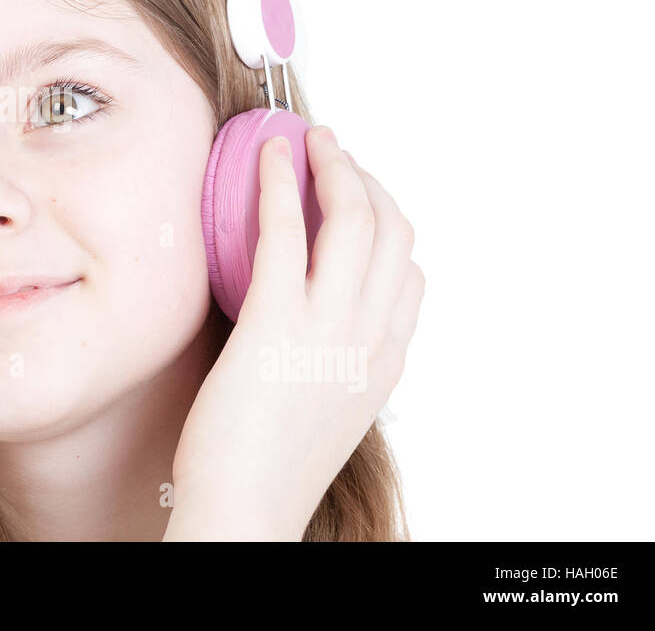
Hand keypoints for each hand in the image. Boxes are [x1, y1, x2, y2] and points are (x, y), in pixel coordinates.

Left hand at [166, 126, 422, 539]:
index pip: (410, 274)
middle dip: (367, 180)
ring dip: (333, 165)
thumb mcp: (326, 411)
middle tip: (334, 154)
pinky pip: (286, 231)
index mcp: (385, 361)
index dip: (387, 222)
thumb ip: (336, 364)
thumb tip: (314, 327)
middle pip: (393, 232)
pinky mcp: (275, 320)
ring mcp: (329, 327)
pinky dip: (281, 181)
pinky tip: (270, 158)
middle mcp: (370, 337)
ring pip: (353, 218)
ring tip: (309, 141)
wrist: (244, 513)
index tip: (357, 198)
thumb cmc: (266, 469)